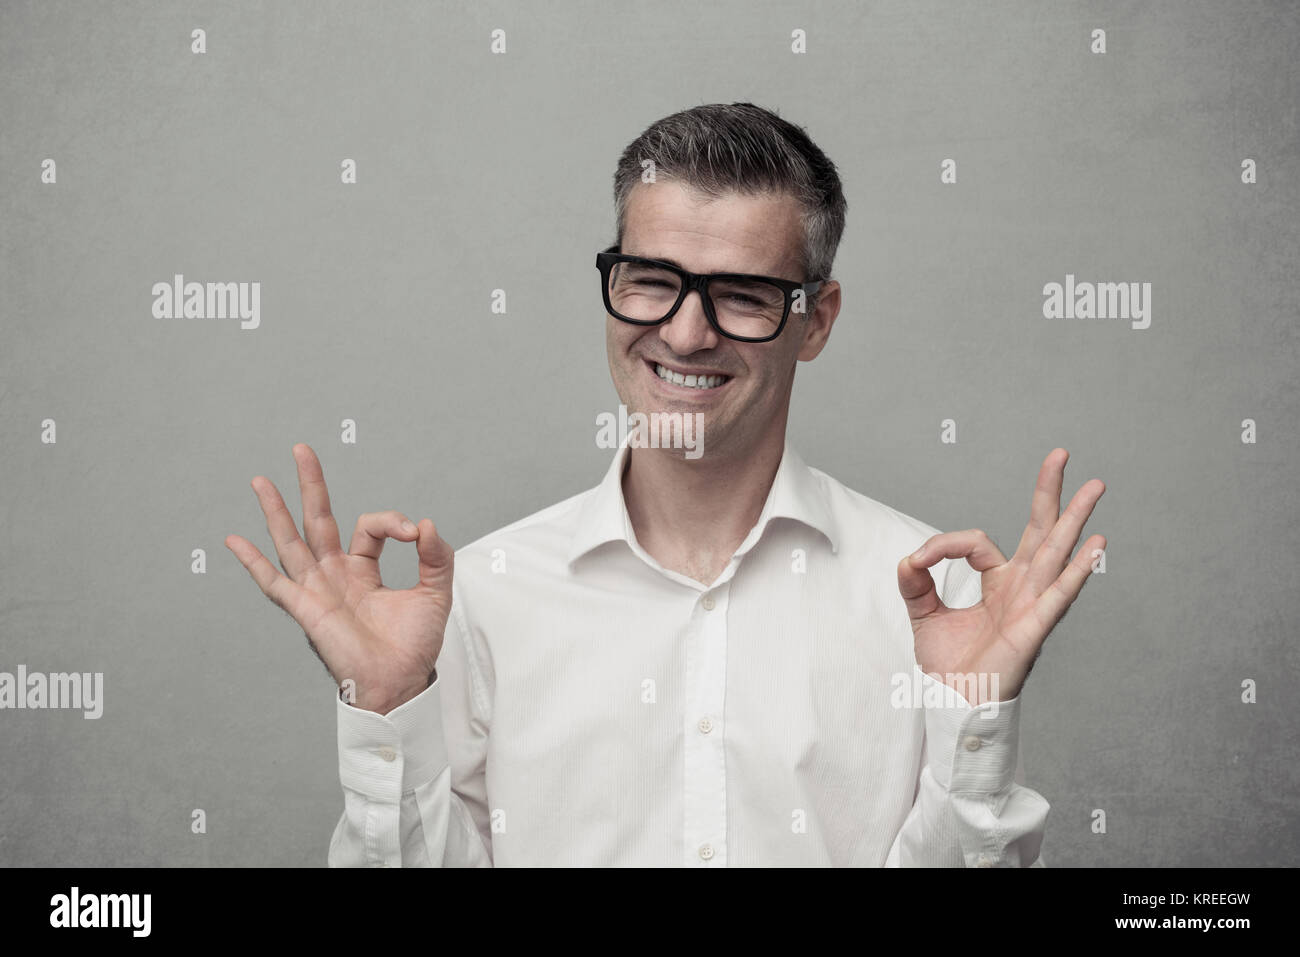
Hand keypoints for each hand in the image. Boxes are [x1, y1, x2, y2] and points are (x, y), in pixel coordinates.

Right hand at [225, 443, 453, 714]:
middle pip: (317, 520)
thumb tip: (426, 524)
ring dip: (276, 511)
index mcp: (362, 569)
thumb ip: (436, 556)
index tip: (414, 532)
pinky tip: (234, 540)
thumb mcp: (435, 592)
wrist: (400, 683)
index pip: (368, 527)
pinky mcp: (307, 609)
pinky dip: (253, 562)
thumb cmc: (413, 645)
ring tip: (260, 480)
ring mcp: (318, 590)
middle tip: (301, 448)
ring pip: (291, 541)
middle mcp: (335, 575)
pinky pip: (274, 583)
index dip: (391, 521)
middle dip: (310, 484)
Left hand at [895, 448, 1104, 704]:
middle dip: (1049, 493)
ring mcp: (1032, 605)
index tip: (918, 561)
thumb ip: (916, 583)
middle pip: (1039, 531)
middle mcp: (1020, 588)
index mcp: (997, 582)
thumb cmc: (949, 666)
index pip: (978, 542)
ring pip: (1056, 553)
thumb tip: (908, 558)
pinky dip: (1077, 571)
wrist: (953, 703)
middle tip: (1060, 454)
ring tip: (1096, 486)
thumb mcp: (924, 615)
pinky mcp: (1035, 628)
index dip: (944, 544)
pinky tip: (1096, 546)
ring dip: (1075, 519)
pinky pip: (1059, 595)